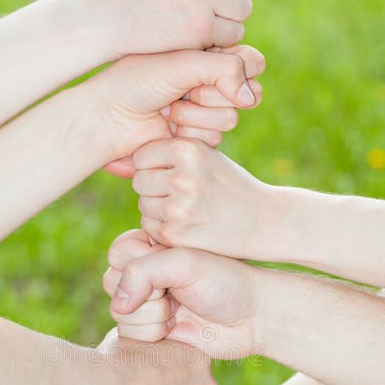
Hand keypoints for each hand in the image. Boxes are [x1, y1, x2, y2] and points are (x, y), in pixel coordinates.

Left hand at [93, 46, 264, 174]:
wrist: (108, 117)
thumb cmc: (137, 81)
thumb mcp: (182, 63)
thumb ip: (224, 69)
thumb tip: (251, 97)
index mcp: (209, 55)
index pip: (249, 62)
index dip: (235, 70)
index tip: (202, 68)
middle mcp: (210, 82)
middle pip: (244, 94)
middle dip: (208, 94)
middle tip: (178, 92)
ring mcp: (204, 111)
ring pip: (229, 118)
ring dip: (195, 116)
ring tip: (167, 110)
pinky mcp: (196, 138)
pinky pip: (214, 139)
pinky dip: (189, 134)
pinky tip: (166, 128)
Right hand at [108, 244, 262, 358]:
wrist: (253, 318)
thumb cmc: (226, 283)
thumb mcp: (185, 264)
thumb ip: (142, 271)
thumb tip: (117, 307)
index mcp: (153, 248)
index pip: (117, 253)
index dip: (138, 265)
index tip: (170, 269)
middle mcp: (146, 275)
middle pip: (112, 283)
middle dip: (145, 294)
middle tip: (175, 293)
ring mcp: (147, 304)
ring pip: (118, 312)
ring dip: (150, 316)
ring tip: (179, 311)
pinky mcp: (150, 331)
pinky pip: (128, 334)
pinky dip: (151, 334)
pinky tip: (176, 328)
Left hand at [133, 137, 268, 257]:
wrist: (264, 221)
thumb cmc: (230, 186)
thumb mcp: (206, 156)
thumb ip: (171, 153)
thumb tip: (120, 160)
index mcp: (189, 149)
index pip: (142, 156)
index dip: (155, 166)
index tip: (173, 174)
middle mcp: (182, 176)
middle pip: (139, 181)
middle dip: (155, 188)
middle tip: (183, 195)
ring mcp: (178, 207)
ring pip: (143, 205)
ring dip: (158, 210)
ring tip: (188, 211)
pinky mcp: (175, 234)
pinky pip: (150, 228)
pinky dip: (163, 229)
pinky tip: (188, 226)